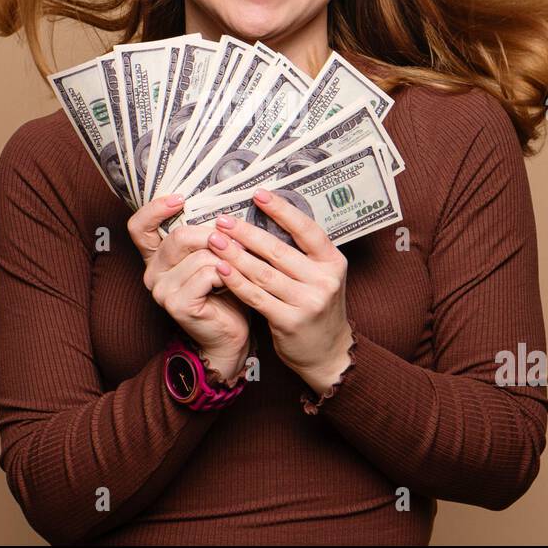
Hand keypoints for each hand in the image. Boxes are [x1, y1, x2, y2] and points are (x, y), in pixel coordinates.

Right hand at [126, 193, 252, 382]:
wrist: (229, 337)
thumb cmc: (225, 295)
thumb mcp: (213, 257)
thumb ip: (206, 236)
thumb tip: (222, 210)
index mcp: (157, 258)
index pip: (139, 227)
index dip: (155, 208)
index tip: (180, 199)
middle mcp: (152, 273)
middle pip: (180, 236)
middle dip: (213, 235)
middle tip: (237, 241)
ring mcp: (161, 290)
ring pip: (199, 254)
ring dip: (227, 257)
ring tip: (240, 265)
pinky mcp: (177, 304)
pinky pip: (207, 273)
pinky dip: (227, 273)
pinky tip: (234, 281)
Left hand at [202, 188, 353, 396]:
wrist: (328, 353)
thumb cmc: (316, 307)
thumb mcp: (320, 277)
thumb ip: (300, 254)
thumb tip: (263, 221)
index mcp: (333, 262)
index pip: (307, 230)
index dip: (282, 210)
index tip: (259, 194)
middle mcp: (324, 280)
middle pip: (279, 250)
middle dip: (246, 233)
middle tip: (223, 220)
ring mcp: (308, 302)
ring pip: (263, 273)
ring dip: (235, 254)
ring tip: (214, 239)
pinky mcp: (290, 321)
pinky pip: (256, 296)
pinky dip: (236, 281)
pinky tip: (220, 268)